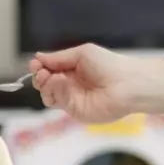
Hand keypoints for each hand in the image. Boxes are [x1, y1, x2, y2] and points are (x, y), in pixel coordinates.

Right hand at [29, 43, 163, 122]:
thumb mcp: (81, 54)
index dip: (39, 67)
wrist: (127, 84)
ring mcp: (71, 99)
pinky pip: (57, 102)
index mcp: (71, 70)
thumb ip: (59, 57)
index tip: (35, 64)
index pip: (48, 70)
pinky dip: (55, 91)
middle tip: (42, 71)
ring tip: (52, 76)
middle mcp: (69, 85)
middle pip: (44, 84)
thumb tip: (38, 57)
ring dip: (45, 84)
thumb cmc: (109, 64)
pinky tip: (61, 81)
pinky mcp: (74, 110)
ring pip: (47, 94)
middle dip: (39, 76)